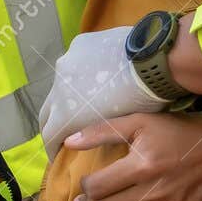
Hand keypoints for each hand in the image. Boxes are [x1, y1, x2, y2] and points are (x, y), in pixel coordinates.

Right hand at [39, 27, 170, 157]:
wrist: (154, 61)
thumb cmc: (140, 102)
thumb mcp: (113, 127)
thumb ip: (90, 131)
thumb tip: (82, 133)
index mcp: (66, 114)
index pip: (49, 136)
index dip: (53, 148)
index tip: (59, 156)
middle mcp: (58, 88)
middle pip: (47, 111)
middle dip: (53, 123)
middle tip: (64, 132)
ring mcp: (67, 63)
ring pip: (61, 84)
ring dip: (68, 94)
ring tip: (84, 98)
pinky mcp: (79, 44)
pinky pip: (75, 62)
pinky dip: (82, 71)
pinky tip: (98, 72)